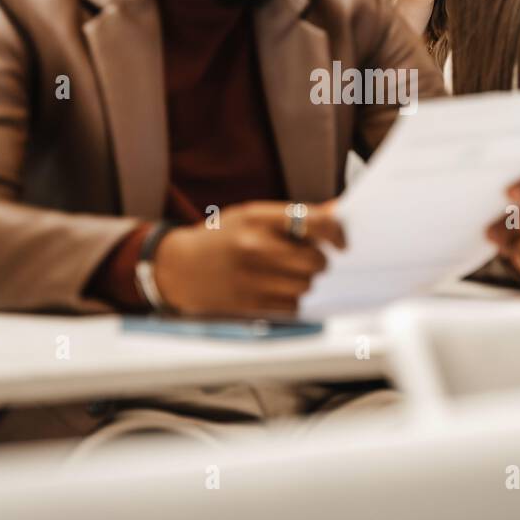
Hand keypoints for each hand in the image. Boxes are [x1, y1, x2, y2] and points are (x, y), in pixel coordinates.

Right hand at [152, 201, 344, 316]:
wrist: (177, 268)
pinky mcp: (250, 304)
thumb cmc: (220, 238)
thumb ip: (295, 216)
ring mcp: (253, 278)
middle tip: (305, 259)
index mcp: (258, 217)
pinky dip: (291, 300)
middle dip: (318, 261)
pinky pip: (292, 306)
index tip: (342, 241)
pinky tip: (274, 290)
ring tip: (284, 274)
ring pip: (306, 286)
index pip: (316, 222)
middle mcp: (256, 246)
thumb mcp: (252, 216)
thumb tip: (339, 212)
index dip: (338, 233)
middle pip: (316, 261)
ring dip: (304, 282)